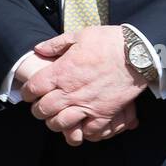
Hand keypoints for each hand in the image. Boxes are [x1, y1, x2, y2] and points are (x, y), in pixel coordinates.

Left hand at [21, 26, 146, 141]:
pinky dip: (81, 130)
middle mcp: (70, 91)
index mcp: (62, 72)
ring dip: (55, 122)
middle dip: (38, 110)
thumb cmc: (110, 41)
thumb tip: (38, 49)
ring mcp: (87, 104)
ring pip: (60, 123)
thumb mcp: (81, 35)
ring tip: (59, 117)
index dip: (27, 92)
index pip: (32, 89)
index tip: (31, 92)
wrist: (138, 53)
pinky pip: (87, 131)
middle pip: (42, 110)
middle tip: (42, 106)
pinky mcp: (104, 113)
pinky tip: (81, 124)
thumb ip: (57, 43)